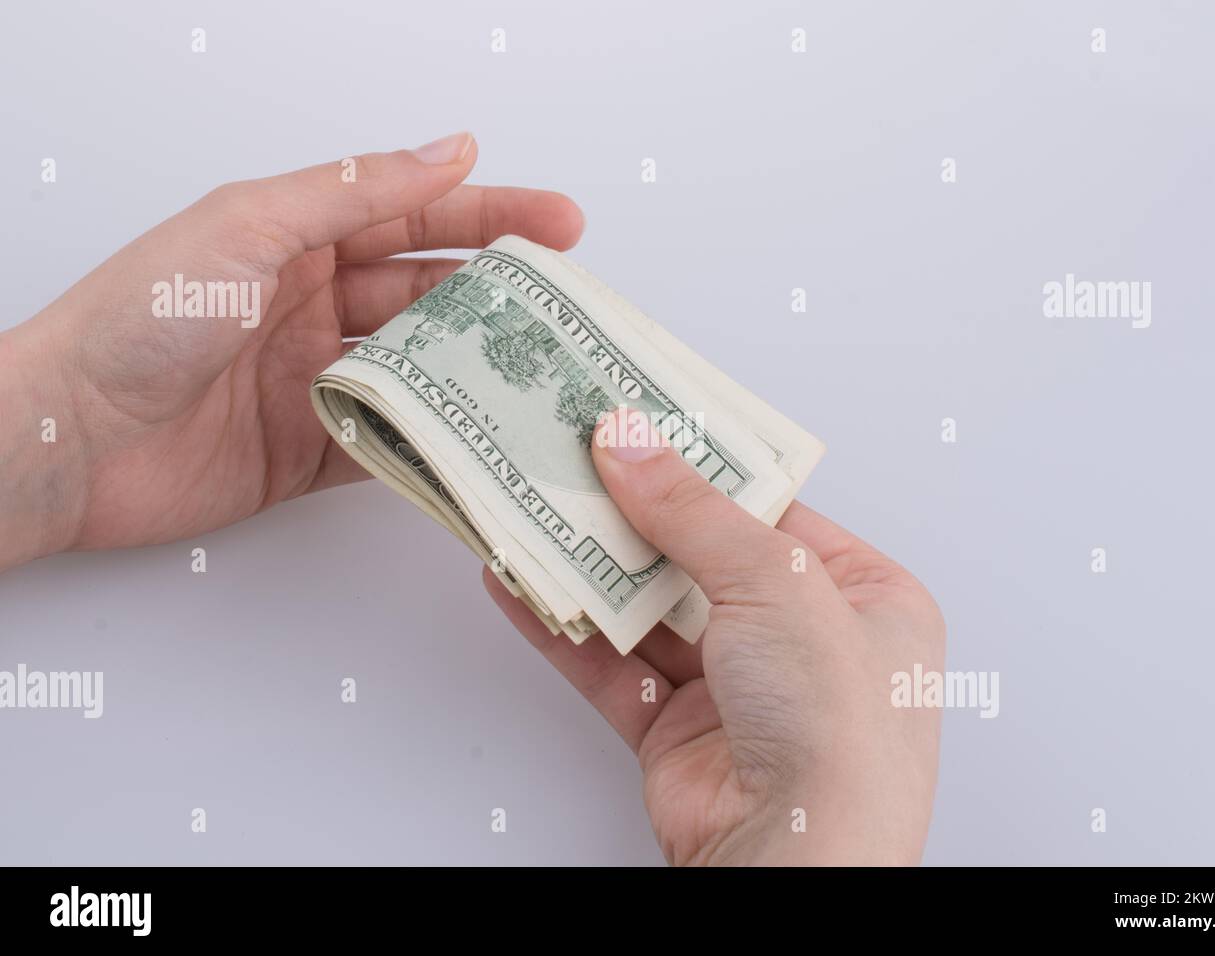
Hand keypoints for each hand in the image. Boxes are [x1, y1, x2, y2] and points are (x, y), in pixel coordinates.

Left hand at [0, 132, 583, 570]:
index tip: (560, 221)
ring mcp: (316, 378)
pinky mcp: (311, 450)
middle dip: (500, 299)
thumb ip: (353, 191)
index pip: (414, 217)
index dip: (491, 215)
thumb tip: (445, 151)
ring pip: (421, 370)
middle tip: (569, 310)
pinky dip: (437, 443)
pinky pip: (393, 442)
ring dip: (478, 372)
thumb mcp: (250, 228)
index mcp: (296, 241)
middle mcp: (312, 305)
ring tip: (542, 377)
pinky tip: (483, 440)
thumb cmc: (136, 320)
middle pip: (429, 294)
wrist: (66, 438)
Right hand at [483, 409, 944, 864]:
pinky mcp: (678, 731)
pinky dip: (565, 625)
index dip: (709, 467)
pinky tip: (521, 582)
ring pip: (652, 608)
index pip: (777, 511)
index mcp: (866, 599)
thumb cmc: (837, 727)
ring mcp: (740, 689)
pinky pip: (613, 665)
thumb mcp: (778, 582)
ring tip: (536, 503)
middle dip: (640, 510)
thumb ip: (694, 511)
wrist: (798, 858)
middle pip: (706, 554)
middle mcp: (806, 643)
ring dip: (593, 564)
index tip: (647, 421)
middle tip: (579, 451)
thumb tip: (629, 443)